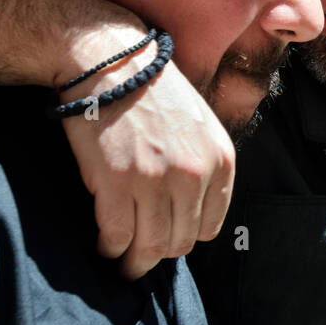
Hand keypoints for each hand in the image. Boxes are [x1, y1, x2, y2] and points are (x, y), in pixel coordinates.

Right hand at [60, 48, 235, 280]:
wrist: (114, 63)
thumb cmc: (154, 93)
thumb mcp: (202, 126)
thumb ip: (205, 166)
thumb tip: (192, 210)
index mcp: (221, 161)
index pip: (209, 227)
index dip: (185, 235)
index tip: (166, 236)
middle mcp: (195, 175)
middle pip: (180, 242)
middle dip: (159, 253)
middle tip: (140, 254)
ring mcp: (156, 181)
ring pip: (150, 248)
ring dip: (134, 262)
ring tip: (122, 261)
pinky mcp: (117, 183)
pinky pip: (117, 237)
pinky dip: (110, 248)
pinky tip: (104, 244)